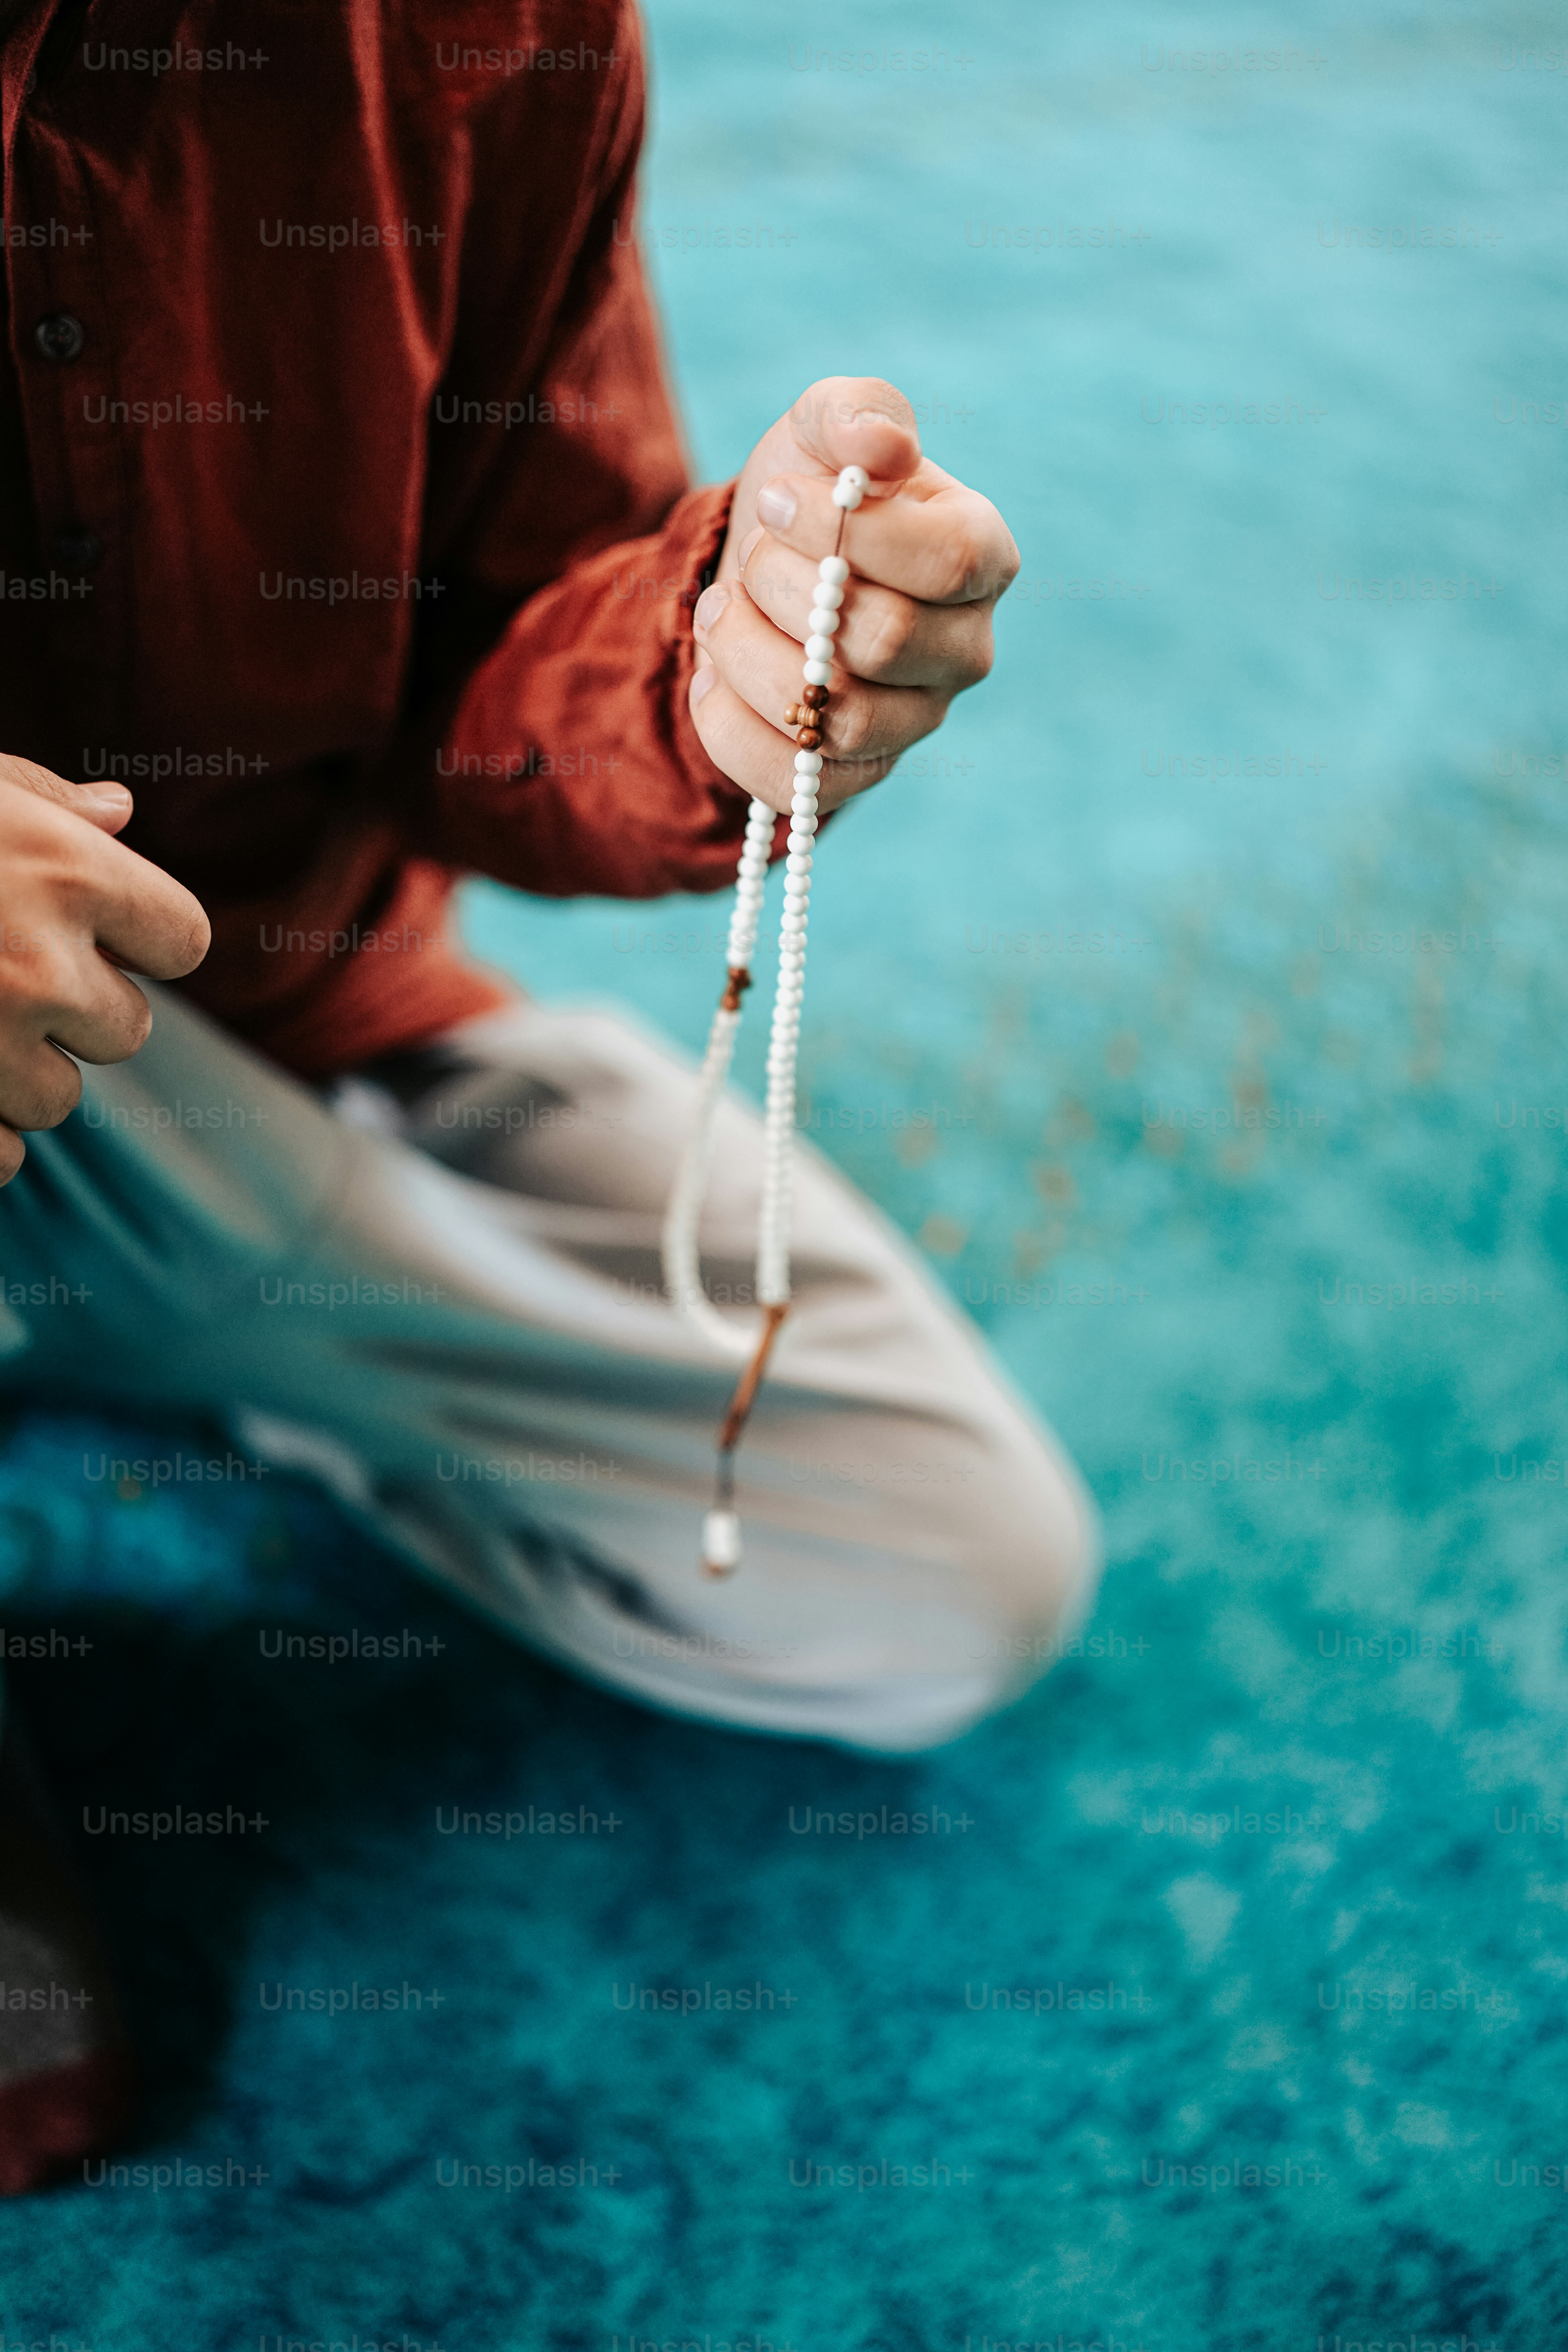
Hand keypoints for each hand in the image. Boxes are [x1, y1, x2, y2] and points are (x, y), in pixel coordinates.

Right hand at [0, 756, 209, 1185]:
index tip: (99, 932)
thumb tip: (117, 810)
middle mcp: (38, 966)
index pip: (184, 940)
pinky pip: (2, 1156)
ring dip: (19, 1072)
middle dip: (78, 1011)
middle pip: (125, 1030)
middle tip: (3, 973)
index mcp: (68, 875)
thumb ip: (47, 805)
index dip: (144, 940)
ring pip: (59, 1099)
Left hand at [688, 375, 1019, 815]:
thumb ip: (857, 412)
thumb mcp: (822, 426)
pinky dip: (730, 726)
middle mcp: (964, 650)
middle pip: (885, 641)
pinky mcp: (857, 774)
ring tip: (718, 609)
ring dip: (749, 656)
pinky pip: (794, 781)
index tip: (776, 503)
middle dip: (787, 591)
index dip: (849, 534)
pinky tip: (710, 676)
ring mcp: (915, 722)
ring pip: (837, 719)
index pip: (951, 560)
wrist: (758, 568)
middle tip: (751, 555)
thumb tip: (882, 447)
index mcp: (981, 557)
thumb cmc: (806, 491)